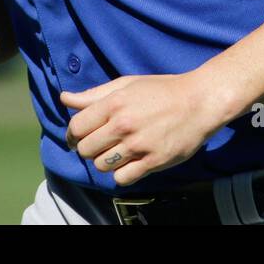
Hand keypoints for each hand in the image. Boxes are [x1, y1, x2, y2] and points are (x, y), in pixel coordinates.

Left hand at [61, 72, 226, 186]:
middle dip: (87, 148)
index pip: (76, 127)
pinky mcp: (153, 162)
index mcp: (114, 103)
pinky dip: (121, 174)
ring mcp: (139, 145)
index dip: (72, 134)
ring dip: (104, 161)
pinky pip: (122, 178)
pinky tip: (130, 162)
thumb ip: (93, 95)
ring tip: (116, 152)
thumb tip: (64, 99)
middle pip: (85, 149)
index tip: (77, 136)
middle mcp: (124, 125)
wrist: (199, 102)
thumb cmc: (162, 90)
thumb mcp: (127, 85)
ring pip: (101, 165)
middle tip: (99, 143)